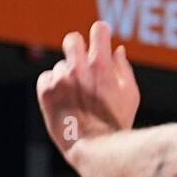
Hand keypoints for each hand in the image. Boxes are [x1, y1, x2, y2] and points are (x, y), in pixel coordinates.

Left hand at [36, 20, 139, 157]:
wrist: (93, 147)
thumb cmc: (116, 121)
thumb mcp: (130, 93)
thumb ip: (123, 68)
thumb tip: (117, 49)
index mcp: (102, 64)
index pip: (98, 29)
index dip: (100, 33)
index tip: (100, 40)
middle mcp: (79, 67)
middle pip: (72, 39)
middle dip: (78, 46)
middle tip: (82, 61)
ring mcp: (60, 79)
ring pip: (61, 65)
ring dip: (68, 75)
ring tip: (77, 97)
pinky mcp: (45, 91)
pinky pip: (47, 77)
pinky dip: (54, 85)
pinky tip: (65, 100)